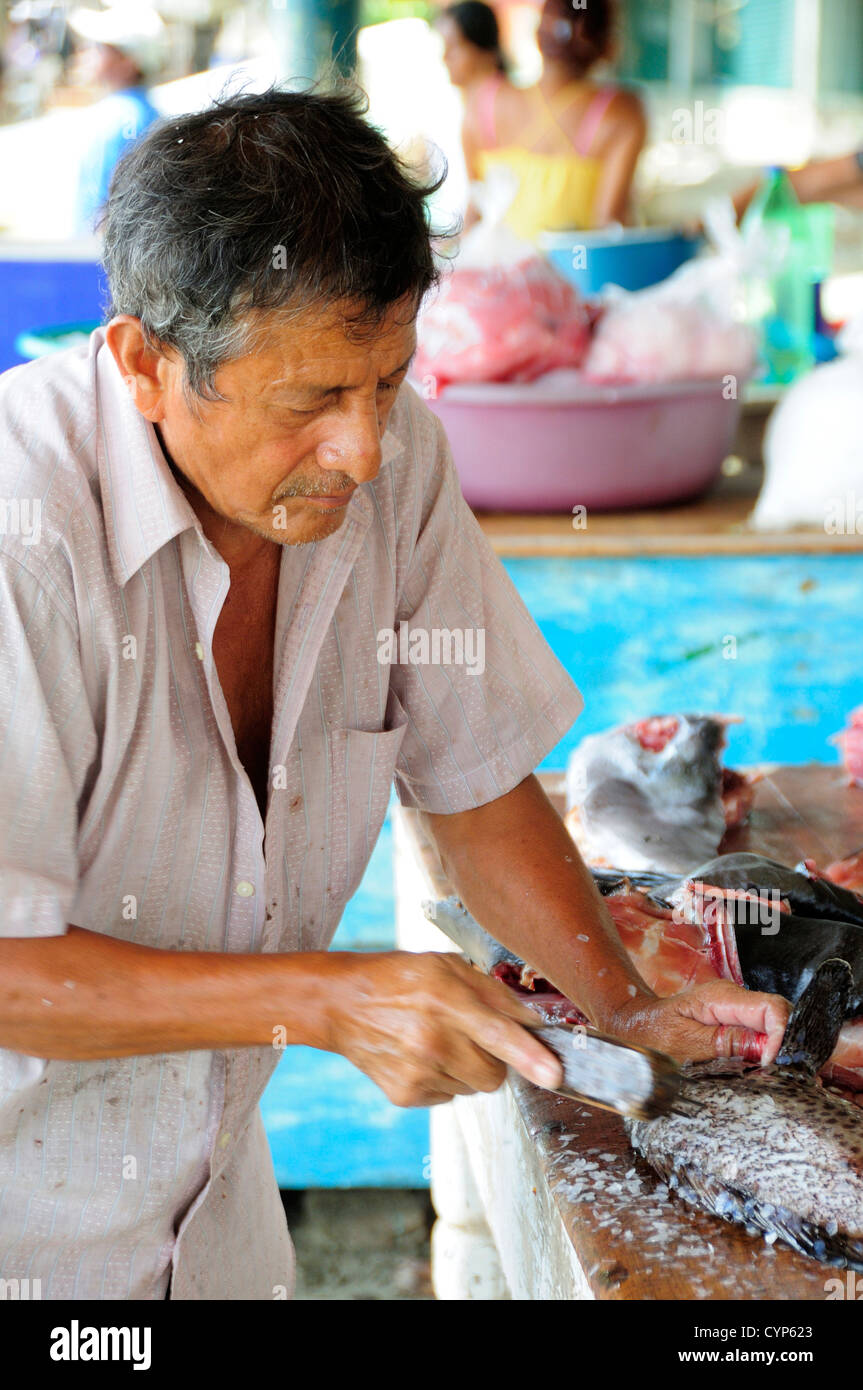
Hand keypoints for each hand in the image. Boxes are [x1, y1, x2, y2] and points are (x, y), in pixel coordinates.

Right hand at [321, 951, 563, 1106]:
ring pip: (473, 1087)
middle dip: (496, 1060)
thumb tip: (534, 1022)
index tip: (555, 1075)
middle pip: (495, 1074)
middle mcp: (431, 1040)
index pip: (497, 1033)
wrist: (341, 1004)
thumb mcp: (446, 967)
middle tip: (474, 1037)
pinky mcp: (405, 1095)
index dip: (530, 1056)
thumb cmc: (399, 979)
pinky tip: (420, 1055)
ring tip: (438, 1041)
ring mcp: (417, 1072)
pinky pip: (449, 1096)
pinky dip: (443, 1079)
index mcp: (445, 1001)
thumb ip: (493, 993)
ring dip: (467, 1069)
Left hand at [606, 980, 790, 1066]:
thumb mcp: (685, 1044)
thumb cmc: (652, 1035)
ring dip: (779, 1051)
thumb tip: (765, 1050)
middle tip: (783, 1076)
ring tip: (775, 1076)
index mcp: (721, 998)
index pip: (771, 1008)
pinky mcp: (734, 1021)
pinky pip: (761, 1033)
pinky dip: (767, 1052)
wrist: (634, 1025)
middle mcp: (733, 998)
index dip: (781, 1037)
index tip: (770, 1065)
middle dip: (787, 1045)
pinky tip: (764, 1071)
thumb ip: (726, 1044)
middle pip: (780, 1016)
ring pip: (775, 1025)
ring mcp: (735, 1009)